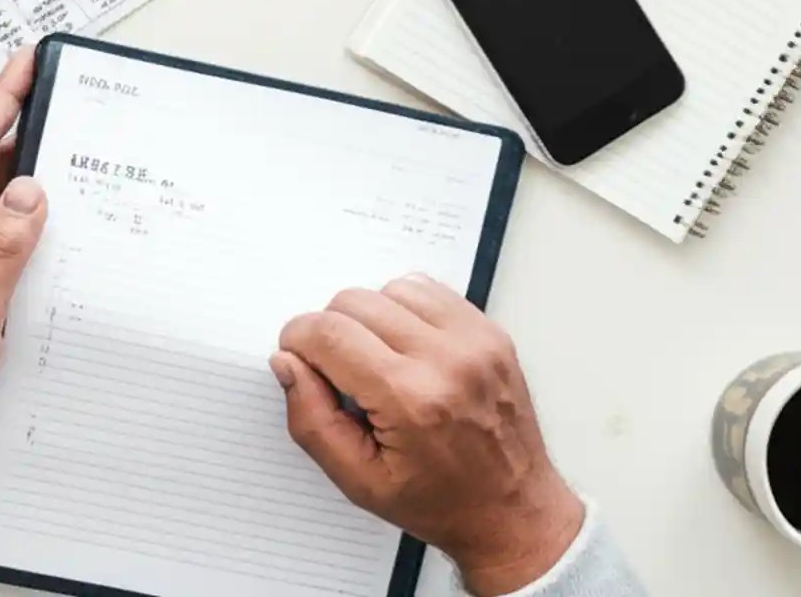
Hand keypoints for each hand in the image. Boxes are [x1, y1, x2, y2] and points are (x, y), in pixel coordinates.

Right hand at [270, 274, 582, 595]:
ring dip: (369, 317)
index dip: (297, 341)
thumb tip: (287, 362)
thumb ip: (311, 419)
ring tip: (376, 359)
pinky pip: (428, 290)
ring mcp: (475, 341)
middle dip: (329, 330)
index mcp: (411, 401)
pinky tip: (404, 346)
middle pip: (354, 302)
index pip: (328, 334)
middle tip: (338, 371)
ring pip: (389, 289)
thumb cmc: (439, 501)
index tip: (298, 360)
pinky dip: (404, 308)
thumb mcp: (357, 480)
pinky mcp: (490, 332)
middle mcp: (447, 360)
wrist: (513, 511)